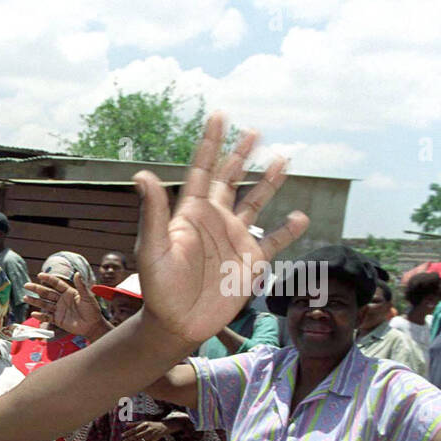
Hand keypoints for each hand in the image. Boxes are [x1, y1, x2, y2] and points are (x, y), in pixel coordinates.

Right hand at [25, 271, 105, 338]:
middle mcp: (62, 300)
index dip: (48, 279)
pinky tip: (33, 313)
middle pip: (47, 293)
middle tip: (26, 285)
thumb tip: (77, 273)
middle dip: (37, 289)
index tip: (39, 275)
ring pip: (45, 304)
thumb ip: (81, 286)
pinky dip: (40, 316)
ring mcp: (59, 310)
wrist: (93, 326)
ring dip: (35, 301)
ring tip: (25, 298)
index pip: (56, 284)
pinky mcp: (58, 320)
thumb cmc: (92, 310)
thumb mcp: (87, 297)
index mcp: (68, 292)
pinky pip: (47, 317)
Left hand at [122, 420, 171, 440]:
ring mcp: (150, 436)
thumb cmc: (151, 424)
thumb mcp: (144, 422)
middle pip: (137, 435)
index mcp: (144, 424)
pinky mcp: (152, 440)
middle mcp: (147, 430)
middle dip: (130, 439)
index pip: (135, 429)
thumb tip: (126, 424)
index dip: (128, 432)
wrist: (163, 427)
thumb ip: (134, 423)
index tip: (122, 435)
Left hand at [133, 115, 307, 346]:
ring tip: (282, 158)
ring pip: (255, 202)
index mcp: (191, 214)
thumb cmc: (158, 288)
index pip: (203, 170)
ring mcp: (234, 239)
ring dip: (268, 182)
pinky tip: (299, 216)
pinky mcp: (250, 262)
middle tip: (254, 131)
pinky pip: (274, 241)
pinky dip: (288, 229)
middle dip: (241, 155)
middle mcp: (214, 221)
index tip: (219, 116)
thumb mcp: (152, 248)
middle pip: (231, 180)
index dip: (211, 144)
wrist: (176, 323)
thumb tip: (141, 174)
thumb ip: (153, 212)